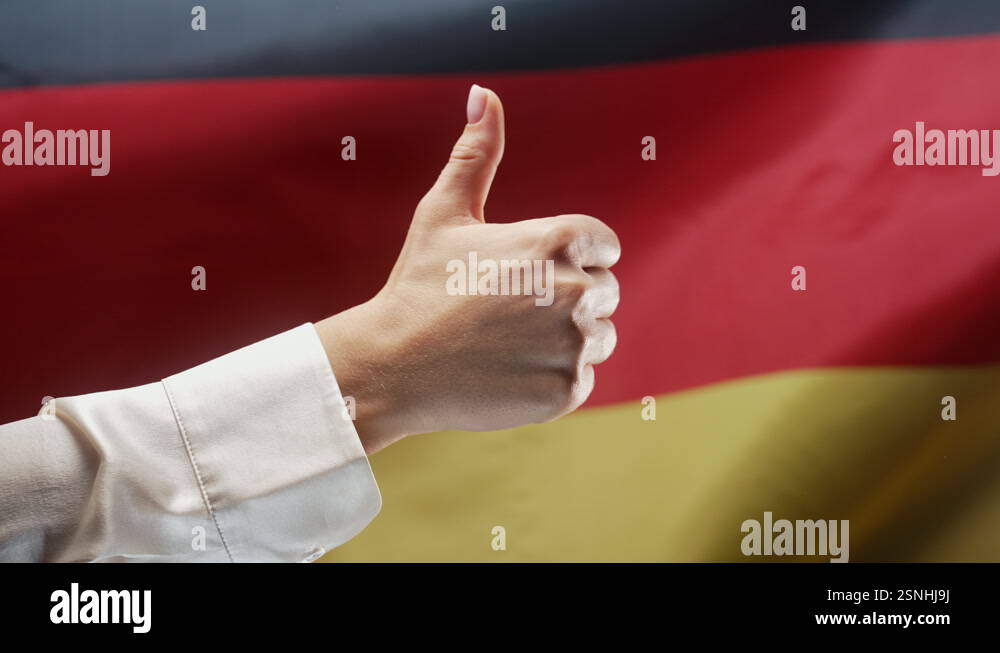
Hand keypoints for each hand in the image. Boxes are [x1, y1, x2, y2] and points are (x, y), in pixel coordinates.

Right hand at [316, 85, 620, 453]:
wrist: (392, 365)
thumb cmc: (419, 284)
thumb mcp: (444, 212)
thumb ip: (476, 153)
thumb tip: (484, 95)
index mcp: (560, 238)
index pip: (605, 247)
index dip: (569, 261)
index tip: (527, 277)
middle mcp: (576, 288)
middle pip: (605, 294)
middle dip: (566, 302)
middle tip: (508, 314)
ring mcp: (573, 343)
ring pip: (599, 338)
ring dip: (564, 342)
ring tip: (508, 344)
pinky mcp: (566, 390)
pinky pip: (581, 380)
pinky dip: (550, 380)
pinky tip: (508, 373)